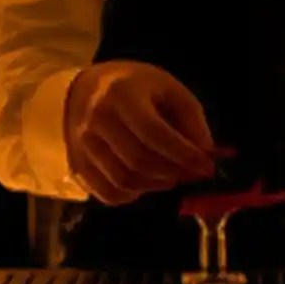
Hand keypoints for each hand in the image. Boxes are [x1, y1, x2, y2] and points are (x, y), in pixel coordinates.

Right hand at [65, 60, 216, 205]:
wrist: (86, 90)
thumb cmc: (136, 88)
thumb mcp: (169, 88)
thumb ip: (191, 119)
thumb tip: (205, 152)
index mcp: (123, 93)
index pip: (154, 132)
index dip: (183, 154)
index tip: (207, 167)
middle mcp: (97, 119)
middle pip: (138, 160)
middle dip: (173, 172)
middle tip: (192, 173)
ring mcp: (83, 144)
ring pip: (124, 181)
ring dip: (156, 185)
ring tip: (172, 174)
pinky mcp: (77, 165)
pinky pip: (107, 194)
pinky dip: (133, 195)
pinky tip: (147, 181)